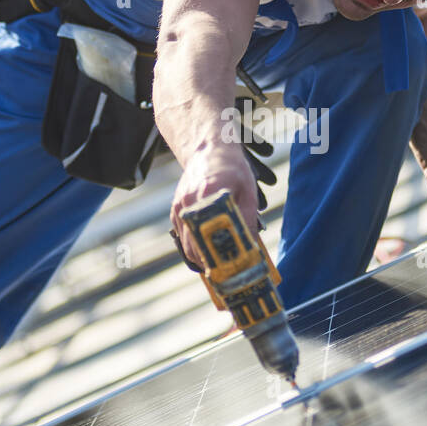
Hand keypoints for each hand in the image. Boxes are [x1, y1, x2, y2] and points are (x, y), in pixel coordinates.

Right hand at [170, 146, 260, 269]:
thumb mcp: (248, 192)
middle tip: (226, 276)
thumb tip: (251, 249)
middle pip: (195, 246)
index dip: (221, 256)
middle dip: (209, 265)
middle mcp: (190, 202)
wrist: (210, 150)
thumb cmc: (233, 170)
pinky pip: (182, 236)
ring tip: (218, 267)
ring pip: (186, 245)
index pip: (212, 235)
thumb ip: (248, 220)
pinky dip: (193, 246)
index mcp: (210, 194)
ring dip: (200, 258)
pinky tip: (207, 249)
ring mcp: (180, 206)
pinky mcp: (175, 209)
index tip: (232, 270)